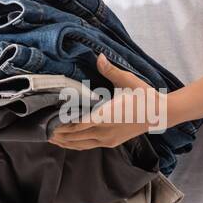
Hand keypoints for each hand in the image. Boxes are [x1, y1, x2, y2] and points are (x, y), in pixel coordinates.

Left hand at [49, 54, 166, 150]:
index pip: (78, 124)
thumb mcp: (128, 81)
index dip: (61, 124)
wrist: (161, 113)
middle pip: (75, 136)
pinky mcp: (112, 142)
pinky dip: (76, 144)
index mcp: (106, 117)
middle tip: (41, 129)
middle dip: (58, 134)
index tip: (47, 121)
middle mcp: (105, 131)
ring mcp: (108, 139)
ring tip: (50, 137)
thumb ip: (111, 70)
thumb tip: (99, 56)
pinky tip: (68, 142)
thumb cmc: (144, 96)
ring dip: (65, 142)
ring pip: (81, 144)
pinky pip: (89, 146)